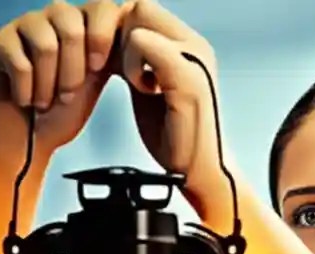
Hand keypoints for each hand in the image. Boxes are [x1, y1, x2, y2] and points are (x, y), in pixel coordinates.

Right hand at [0, 0, 128, 167]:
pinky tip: (26, 100)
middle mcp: (57, 15)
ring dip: (50, 84)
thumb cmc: (65, 108)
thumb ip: (118, 52)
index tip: (97, 69)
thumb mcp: (99, 77)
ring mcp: (26, 25)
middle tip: (67, 96)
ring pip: (46, 45)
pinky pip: (20, 63)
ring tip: (47, 101)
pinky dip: (28, 91)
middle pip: (72, 26)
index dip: (102, 38)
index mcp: (86, 22)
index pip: (103, 6)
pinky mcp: (0, 41)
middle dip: (73, 71)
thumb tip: (146, 43)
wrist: (28, 136)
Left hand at [119, 0, 233, 215]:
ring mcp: (195, 59)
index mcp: (189, 47)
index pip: (142, 8)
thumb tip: (113, 37)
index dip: (120, 31)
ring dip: (125, 53)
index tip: (117, 66)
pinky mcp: (188, 77)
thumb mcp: (152, 87)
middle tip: (123, 73)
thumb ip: (139, 59)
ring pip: (137, 22)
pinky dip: (133, 67)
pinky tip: (146, 91)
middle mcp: (196, 46)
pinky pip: (143, 43)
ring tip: (139, 85)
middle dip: (118, 36)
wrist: (201, 174)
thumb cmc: (176, 139)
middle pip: (138, 5)